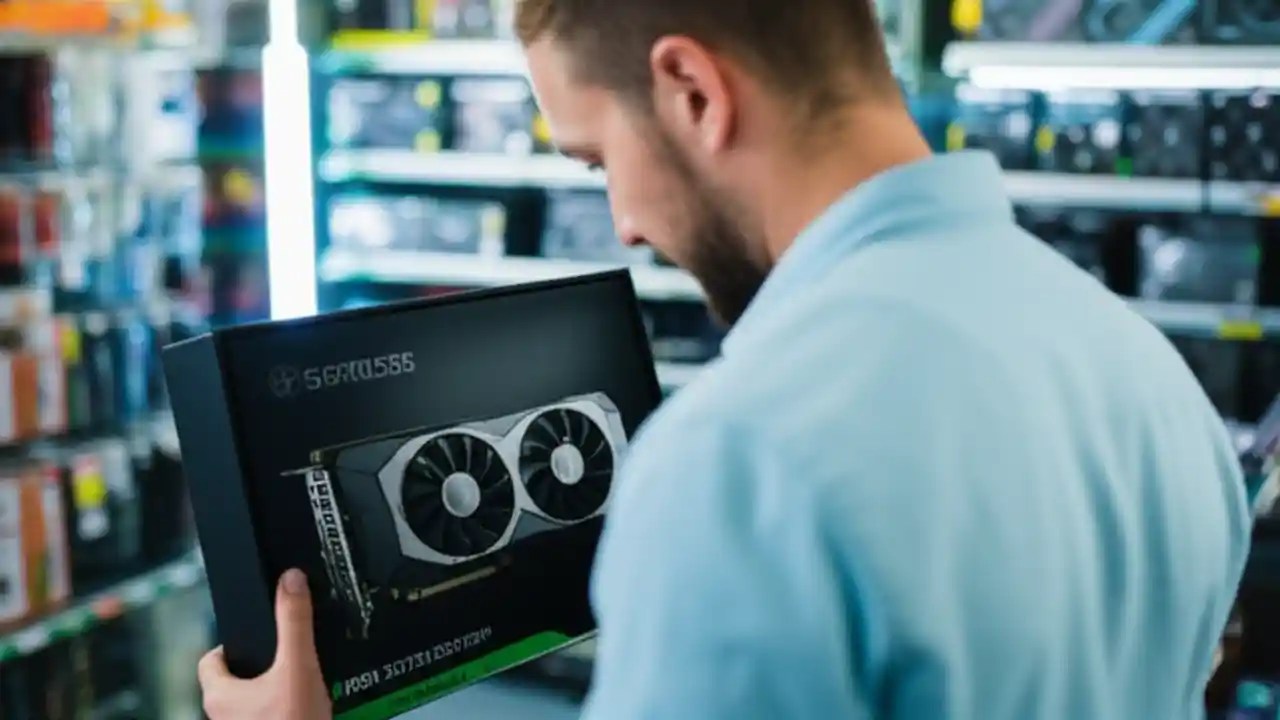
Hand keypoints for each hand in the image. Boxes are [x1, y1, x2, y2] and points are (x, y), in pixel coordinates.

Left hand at [198, 569, 332, 719]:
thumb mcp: (299, 666)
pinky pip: (264, 718)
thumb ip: (294, 622)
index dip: (231, 645)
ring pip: (248, 704)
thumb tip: (290, 580)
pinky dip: (280, 711)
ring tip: (300, 683)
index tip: (257, 638)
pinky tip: (306, 708)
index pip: (210, 660)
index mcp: (219, 694)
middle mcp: (221, 717)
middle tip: (286, 659)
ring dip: (270, 693)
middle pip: (231, 682)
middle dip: (257, 669)